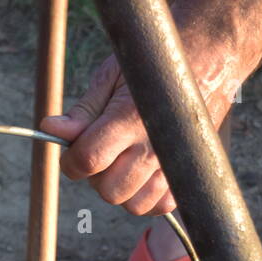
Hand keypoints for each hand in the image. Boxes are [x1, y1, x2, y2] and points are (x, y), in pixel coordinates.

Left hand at [42, 29, 238, 215]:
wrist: (211, 55)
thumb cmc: (154, 64)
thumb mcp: (112, 76)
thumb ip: (83, 110)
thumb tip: (50, 129)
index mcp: (130, 119)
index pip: (88, 159)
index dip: (70, 161)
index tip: (71, 152)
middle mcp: (154, 147)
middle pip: (108, 190)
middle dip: (95, 176)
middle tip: (101, 151)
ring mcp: (174, 164)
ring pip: (133, 204)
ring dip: (121, 188)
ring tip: (123, 160)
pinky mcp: (188, 172)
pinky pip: (161, 206)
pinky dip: (147, 197)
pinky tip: (142, 173)